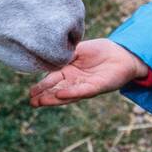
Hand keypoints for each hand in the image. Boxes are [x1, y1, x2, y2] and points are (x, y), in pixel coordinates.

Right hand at [29, 39, 146, 106]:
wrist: (121, 53)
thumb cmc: (99, 51)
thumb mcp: (78, 49)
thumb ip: (64, 54)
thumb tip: (49, 56)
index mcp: (68, 71)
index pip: (52, 80)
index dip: (42, 86)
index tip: (30, 92)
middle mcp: (75, 81)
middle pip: (57, 90)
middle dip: (44, 96)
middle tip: (31, 102)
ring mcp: (85, 85)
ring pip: (67, 94)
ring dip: (54, 99)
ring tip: (40, 102)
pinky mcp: (97, 86)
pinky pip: (82, 90)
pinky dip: (71, 93)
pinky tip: (60, 94)